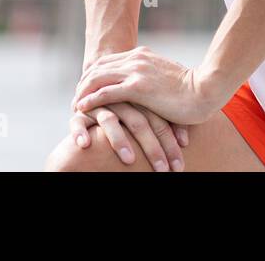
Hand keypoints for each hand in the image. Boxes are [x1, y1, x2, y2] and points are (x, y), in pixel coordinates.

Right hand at [68, 101, 189, 171]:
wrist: (98, 94)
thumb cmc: (129, 114)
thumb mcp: (146, 116)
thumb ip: (163, 123)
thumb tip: (186, 142)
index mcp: (141, 98)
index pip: (159, 120)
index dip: (170, 140)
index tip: (179, 163)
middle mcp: (121, 99)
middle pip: (138, 121)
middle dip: (153, 147)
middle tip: (163, 169)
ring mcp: (101, 104)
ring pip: (110, 120)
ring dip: (120, 141)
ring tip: (130, 160)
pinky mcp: (81, 111)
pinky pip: (78, 122)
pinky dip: (80, 132)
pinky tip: (85, 145)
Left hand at [74, 45, 218, 124]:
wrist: (207, 88)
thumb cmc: (192, 87)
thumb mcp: (168, 75)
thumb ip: (154, 75)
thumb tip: (150, 84)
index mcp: (143, 55)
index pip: (108, 61)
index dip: (93, 74)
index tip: (86, 88)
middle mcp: (137, 59)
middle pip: (98, 67)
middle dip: (83, 82)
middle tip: (75, 97)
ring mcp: (137, 71)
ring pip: (97, 78)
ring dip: (82, 92)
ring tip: (75, 105)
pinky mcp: (138, 87)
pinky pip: (106, 93)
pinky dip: (90, 100)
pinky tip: (82, 108)